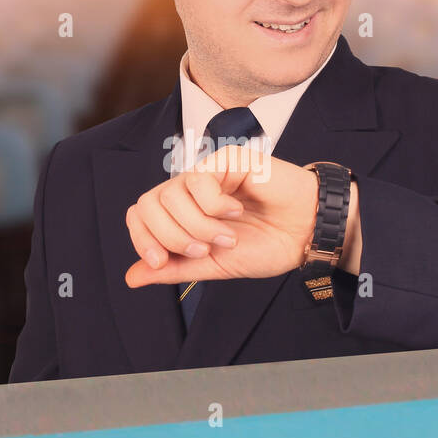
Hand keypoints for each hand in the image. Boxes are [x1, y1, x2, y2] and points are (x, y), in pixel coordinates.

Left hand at [124, 143, 317, 287]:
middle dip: (170, 236)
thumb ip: (174, 268)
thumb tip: (131, 277)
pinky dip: (214, 206)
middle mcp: (190, 190)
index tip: (161, 262)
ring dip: (197, 226)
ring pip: (171, 195)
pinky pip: (199, 182)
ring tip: (227, 236)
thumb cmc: (267, 245)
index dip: (142, 239)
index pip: (140, 215)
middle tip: (204, 251)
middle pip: (147, 204)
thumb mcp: (213, 265)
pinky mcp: (226, 159)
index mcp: (183, 213)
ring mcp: (207, 172)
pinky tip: (237, 211)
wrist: (306, 234)